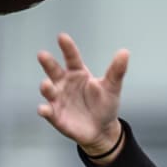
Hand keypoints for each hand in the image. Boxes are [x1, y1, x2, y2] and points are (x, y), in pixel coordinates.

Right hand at [37, 33, 129, 156]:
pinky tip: (44, 109)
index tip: (62, 37)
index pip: (72, 58)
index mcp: (78, 73)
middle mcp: (65, 84)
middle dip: (48, 63)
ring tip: (47, 84)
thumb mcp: (112, 87)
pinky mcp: (56, 116)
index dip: (67, 48)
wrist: (102, 130)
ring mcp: (59, 99)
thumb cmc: (105, 105)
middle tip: (42, 55)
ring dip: (46, 87)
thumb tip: (124, 52)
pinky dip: (45, 110)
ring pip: (49, 90)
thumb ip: (116, 70)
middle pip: (54, 71)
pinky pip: (48, 111)